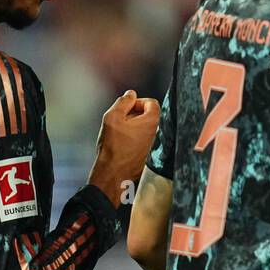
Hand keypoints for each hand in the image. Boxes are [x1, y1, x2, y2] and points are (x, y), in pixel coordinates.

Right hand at [90, 90, 159, 205]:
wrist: (113, 175)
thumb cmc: (113, 146)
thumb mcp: (113, 117)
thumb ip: (123, 102)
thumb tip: (131, 94)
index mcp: (152, 121)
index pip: (152, 103)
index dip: (137, 101)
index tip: (125, 108)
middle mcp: (156, 133)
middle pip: (147, 115)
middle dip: (132, 114)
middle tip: (118, 120)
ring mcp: (152, 145)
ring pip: (142, 128)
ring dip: (129, 126)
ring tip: (115, 133)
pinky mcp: (145, 154)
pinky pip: (139, 140)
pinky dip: (129, 138)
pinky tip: (117, 144)